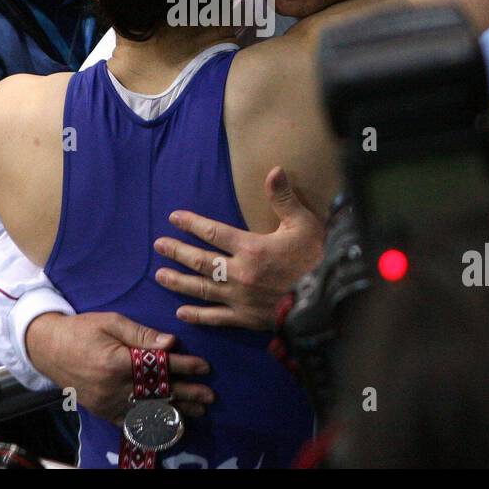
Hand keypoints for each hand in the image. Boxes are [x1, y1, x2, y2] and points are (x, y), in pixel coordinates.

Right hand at [25, 311, 212, 425]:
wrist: (48, 349)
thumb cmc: (82, 330)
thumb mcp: (111, 322)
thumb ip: (142, 334)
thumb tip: (171, 342)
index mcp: (117, 363)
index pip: (160, 367)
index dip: (184, 366)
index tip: (204, 367)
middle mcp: (113, 388)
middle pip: (158, 393)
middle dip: (187, 394)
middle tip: (210, 396)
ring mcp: (107, 404)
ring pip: (148, 411)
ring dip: (175, 412)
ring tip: (197, 412)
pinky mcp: (102, 412)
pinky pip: (130, 423)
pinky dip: (151, 425)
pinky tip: (168, 425)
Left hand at [155, 167, 326, 330]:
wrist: (330, 301)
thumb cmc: (318, 259)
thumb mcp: (303, 223)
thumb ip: (283, 198)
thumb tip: (274, 169)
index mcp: (251, 248)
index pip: (213, 233)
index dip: (192, 224)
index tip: (174, 218)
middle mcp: (240, 273)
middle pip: (201, 261)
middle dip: (177, 251)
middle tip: (158, 245)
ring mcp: (241, 299)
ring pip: (202, 289)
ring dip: (179, 281)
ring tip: (160, 276)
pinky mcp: (247, 319)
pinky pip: (216, 318)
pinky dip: (198, 315)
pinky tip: (181, 312)